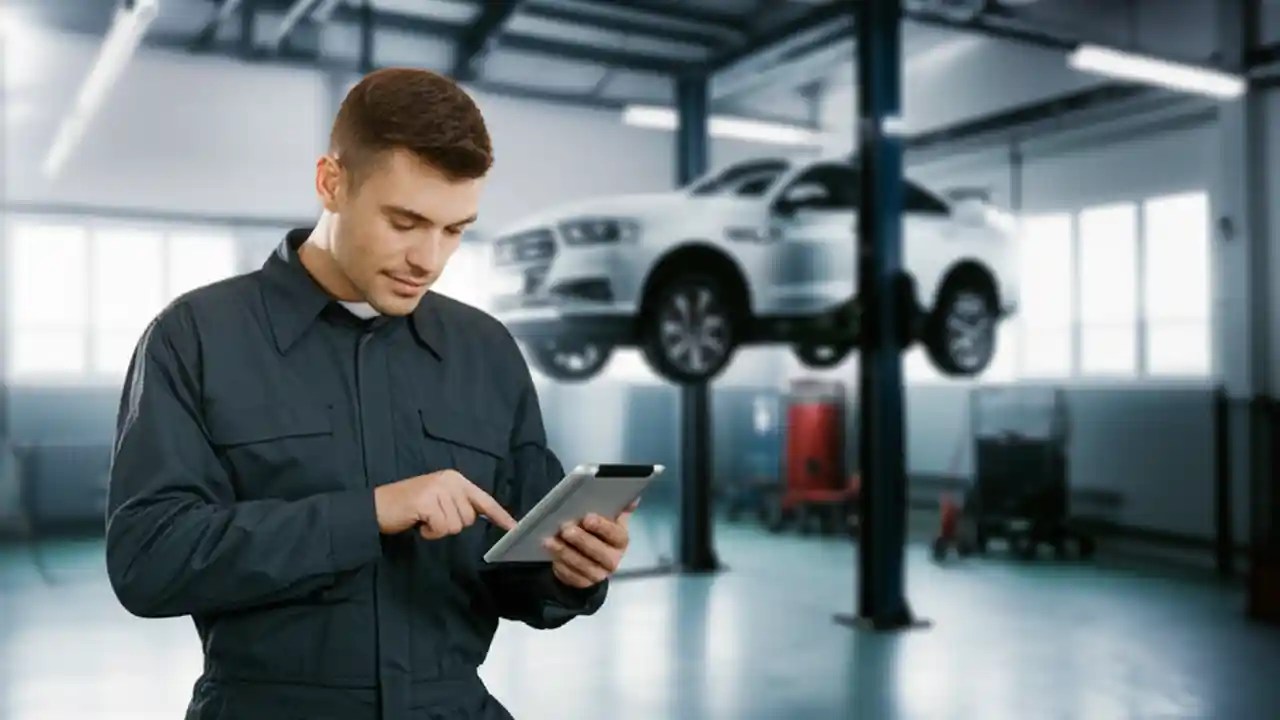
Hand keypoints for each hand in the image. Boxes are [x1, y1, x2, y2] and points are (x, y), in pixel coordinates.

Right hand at [374, 469, 516, 539]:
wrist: (376, 507)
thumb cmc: (408, 507)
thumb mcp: (438, 499)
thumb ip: (459, 504)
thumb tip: (481, 516)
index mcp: (455, 479)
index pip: (483, 500)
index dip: (499, 515)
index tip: (514, 527)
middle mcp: (450, 480)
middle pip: (469, 519)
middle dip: (450, 524)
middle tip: (431, 517)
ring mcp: (438, 489)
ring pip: (456, 526)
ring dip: (438, 529)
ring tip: (423, 518)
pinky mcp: (427, 502)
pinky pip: (441, 529)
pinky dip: (429, 532)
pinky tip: (418, 522)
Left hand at [543, 499, 637, 588]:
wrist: (593, 559)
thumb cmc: (600, 533)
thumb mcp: (612, 520)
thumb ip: (620, 508)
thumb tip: (633, 497)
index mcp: (621, 541)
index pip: (615, 534)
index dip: (602, 527)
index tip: (587, 518)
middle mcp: (613, 560)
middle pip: (598, 551)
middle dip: (581, 539)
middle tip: (565, 529)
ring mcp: (598, 574)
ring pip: (582, 564)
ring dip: (565, 552)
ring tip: (550, 540)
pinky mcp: (583, 583)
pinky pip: (571, 575)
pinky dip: (561, 565)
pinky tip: (552, 556)